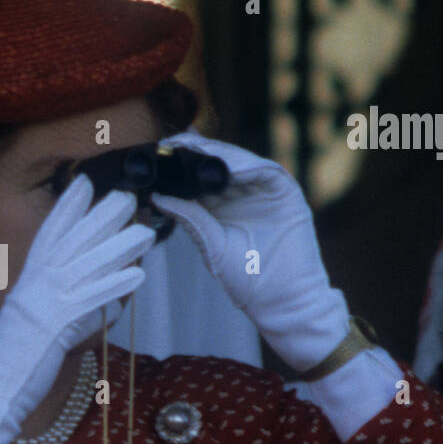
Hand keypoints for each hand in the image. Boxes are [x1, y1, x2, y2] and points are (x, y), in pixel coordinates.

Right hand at [0, 174, 154, 443]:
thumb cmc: (14, 359)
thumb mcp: (28, 319)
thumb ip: (53, 300)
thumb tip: (91, 295)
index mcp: (28, 279)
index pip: (48, 234)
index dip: (66, 207)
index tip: (85, 182)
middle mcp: (36, 284)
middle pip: (74, 241)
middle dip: (102, 215)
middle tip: (128, 196)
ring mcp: (47, 302)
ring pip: (89, 265)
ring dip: (120, 247)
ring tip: (147, 233)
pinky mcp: (59, 325)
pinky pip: (93, 300)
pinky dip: (116, 287)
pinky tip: (138, 277)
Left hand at [150, 131, 348, 372]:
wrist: (281, 301)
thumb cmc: (246, 279)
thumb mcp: (210, 243)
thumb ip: (188, 216)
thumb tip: (156, 196)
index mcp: (221, 203)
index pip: (199, 173)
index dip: (181, 160)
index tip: (158, 152)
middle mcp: (243, 192)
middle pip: (219, 162)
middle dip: (197, 151)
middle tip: (173, 142)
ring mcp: (265, 191)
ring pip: (241, 161)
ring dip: (219, 154)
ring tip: (196, 149)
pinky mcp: (287, 194)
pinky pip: (266, 171)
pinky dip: (247, 166)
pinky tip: (227, 166)